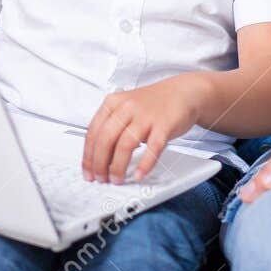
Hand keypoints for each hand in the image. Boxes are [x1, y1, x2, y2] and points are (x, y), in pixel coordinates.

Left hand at [82, 75, 203, 183]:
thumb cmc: (152, 104)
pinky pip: (153, 148)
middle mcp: (128, 107)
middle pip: (106, 139)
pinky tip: (139, 174)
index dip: (88, 156)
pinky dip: (144, 164)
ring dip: (118, 167)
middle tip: (101, 178)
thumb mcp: (125, 107)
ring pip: (126, 145)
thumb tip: (97, 156)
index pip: (93, 132)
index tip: (88, 171)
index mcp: (113, 103)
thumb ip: (111, 126)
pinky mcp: (164, 124)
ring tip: (117, 179)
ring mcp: (146, 116)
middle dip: (100, 164)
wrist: (182, 92)